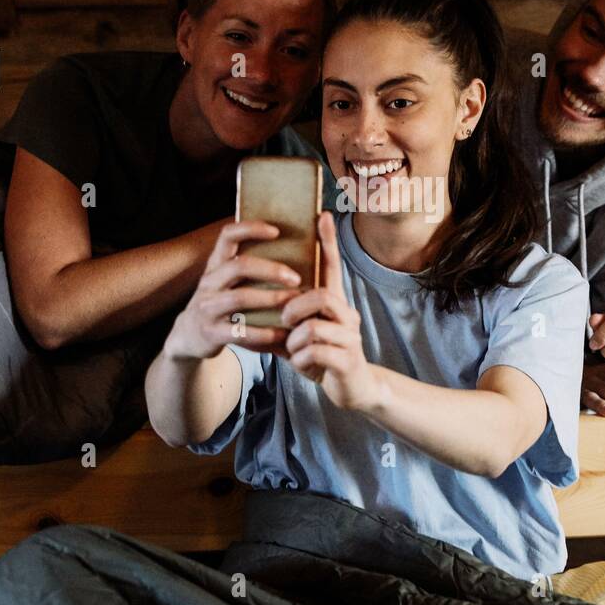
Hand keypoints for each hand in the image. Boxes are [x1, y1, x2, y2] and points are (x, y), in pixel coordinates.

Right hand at [163, 220, 302, 359]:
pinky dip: (265, 333)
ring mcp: (208, 308)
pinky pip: (241, 332)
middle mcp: (209, 283)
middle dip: (271, 270)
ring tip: (294, 302)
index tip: (276, 231)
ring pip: (240, 298)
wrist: (189, 336)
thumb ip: (247, 267)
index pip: (227, 236)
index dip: (250, 229)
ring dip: (271, 298)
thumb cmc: (220, 303)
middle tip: (296, 279)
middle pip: (239, 266)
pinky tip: (284, 333)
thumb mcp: (224, 281)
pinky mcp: (211, 333)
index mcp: (216, 264)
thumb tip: (291, 248)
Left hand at [281, 211, 378, 410]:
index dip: (328, 241)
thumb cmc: (321, 357)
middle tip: (285, 322)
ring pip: (314, 326)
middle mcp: (347, 314)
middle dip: (295, 308)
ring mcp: (351, 337)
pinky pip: (315, 351)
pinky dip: (300, 358)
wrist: (352, 389)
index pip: (332, 267)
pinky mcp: (348, 360)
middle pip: (321, 295)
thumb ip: (285, 319)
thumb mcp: (300, 334)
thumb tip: (253, 303)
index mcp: (335, 304)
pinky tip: (301, 364)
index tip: (322, 215)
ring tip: (294, 349)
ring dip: (295, 339)